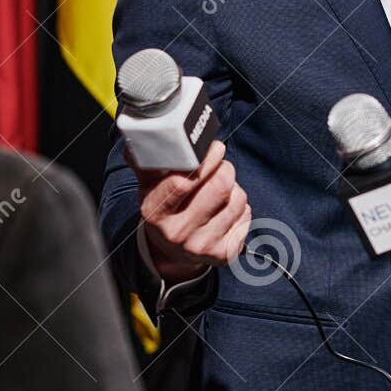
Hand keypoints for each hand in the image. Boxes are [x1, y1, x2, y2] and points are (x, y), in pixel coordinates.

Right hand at [132, 139, 250, 283]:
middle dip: (224, 168)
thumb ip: (148, 160)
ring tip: (219, 190)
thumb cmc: (165, 208)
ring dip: (233, 187)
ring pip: (237, 198)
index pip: (182, 182)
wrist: (173, 250)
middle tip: (220, 164)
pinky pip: (245, 214)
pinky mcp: (225, 253)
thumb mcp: (150, 186)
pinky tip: (224, 210)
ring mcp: (202, 245)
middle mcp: (177, 233)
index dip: (204, 160)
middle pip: (220, 186)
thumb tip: (145, 137)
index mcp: (155, 212)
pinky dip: (240, 206)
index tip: (212, 148)